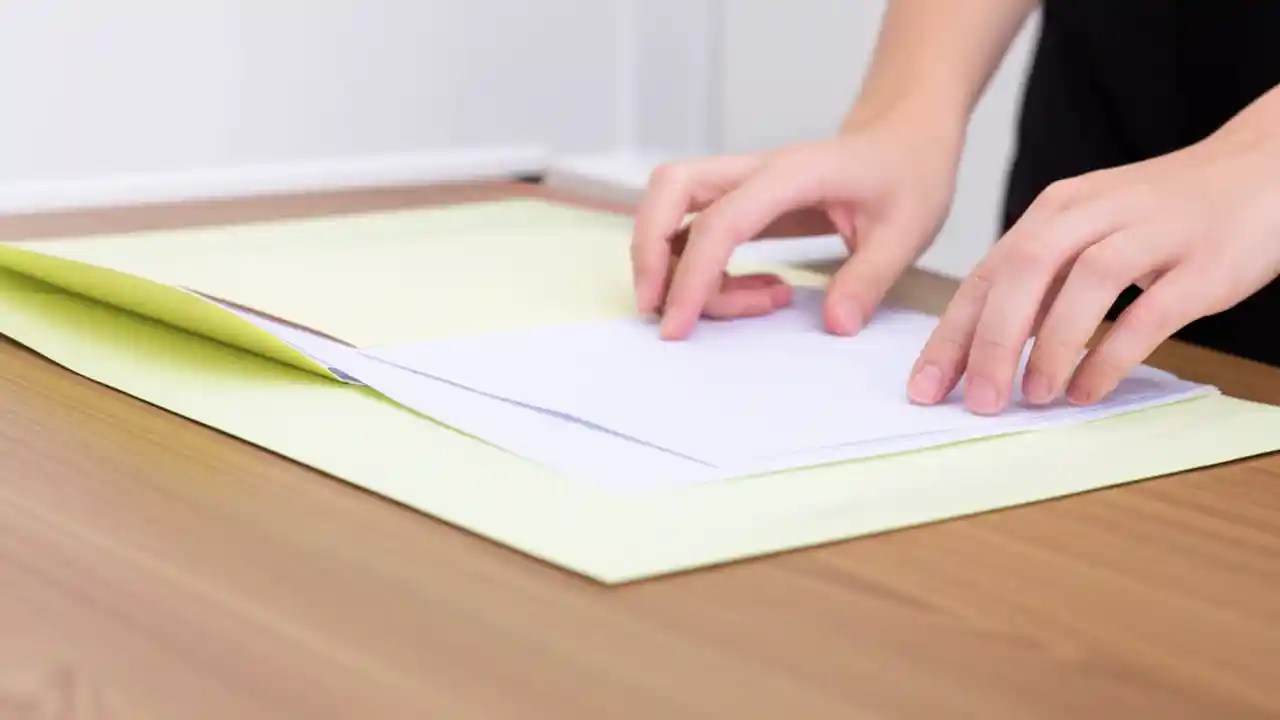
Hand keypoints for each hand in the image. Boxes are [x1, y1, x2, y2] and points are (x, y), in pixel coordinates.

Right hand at [630, 118, 961, 339]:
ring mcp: (743, 182)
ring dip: (675, 263)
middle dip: (649, 251)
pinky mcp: (742, 200)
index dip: (692, 277)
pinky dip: (708, 268)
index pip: (720, 222)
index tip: (677, 326)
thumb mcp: (907, 230)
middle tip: (659, 309)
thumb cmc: (907, 173)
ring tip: (738, 306)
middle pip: (668, 190)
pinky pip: (699, 230)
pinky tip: (760, 291)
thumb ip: (870, 278)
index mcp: (792, 174)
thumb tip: (836, 324)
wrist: (905, 137)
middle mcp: (756, 171)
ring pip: (671, 208)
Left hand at [909, 123, 1279, 414]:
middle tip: (976, 401)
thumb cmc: (1163, 216)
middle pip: (1024, 272)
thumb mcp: (1090, 234)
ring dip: (1050, 346)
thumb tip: (983, 350)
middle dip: (990, 342)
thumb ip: (1041, 283)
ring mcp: (1152, 233)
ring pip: (1083, 284)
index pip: (988, 274)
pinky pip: (1149, 310)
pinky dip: (1112, 353)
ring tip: (1031, 398)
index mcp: (1057, 210)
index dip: (952, 333)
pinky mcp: (1202, 262)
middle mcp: (1096, 213)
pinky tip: (1088, 390)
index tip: (925, 386)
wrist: (1264, 168)